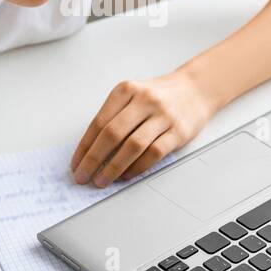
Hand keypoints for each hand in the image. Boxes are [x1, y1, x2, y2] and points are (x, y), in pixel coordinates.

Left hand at [70, 70, 214, 186]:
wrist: (195, 90)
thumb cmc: (158, 97)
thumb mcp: (132, 96)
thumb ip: (114, 117)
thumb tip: (91, 151)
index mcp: (126, 91)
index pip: (99, 122)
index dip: (84, 147)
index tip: (76, 164)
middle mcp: (144, 100)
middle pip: (112, 134)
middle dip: (94, 159)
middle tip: (84, 176)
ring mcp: (163, 116)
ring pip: (133, 146)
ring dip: (114, 167)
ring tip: (102, 181)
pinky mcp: (178, 131)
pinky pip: (154, 153)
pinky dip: (137, 167)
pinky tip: (126, 175)